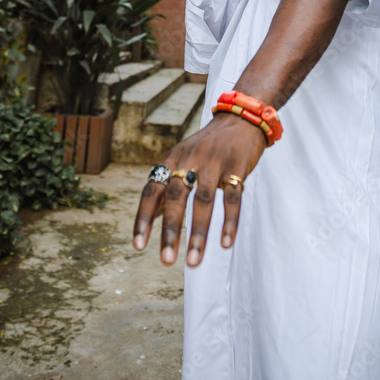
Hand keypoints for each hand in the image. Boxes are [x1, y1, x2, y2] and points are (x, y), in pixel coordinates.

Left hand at [132, 112, 266, 266]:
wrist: (241, 117)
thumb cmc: (208, 145)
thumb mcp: (182, 157)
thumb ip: (168, 185)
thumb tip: (151, 216)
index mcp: (173, 158)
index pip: (152, 189)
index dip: (143, 218)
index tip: (138, 246)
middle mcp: (190, 159)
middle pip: (176, 197)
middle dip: (170, 230)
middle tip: (166, 261)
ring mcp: (215, 162)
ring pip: (204, 200)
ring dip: (198, 233)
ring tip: (194, 261)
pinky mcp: (238, 166)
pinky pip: (233, 198)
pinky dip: (229, 222)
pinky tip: (225, 243)